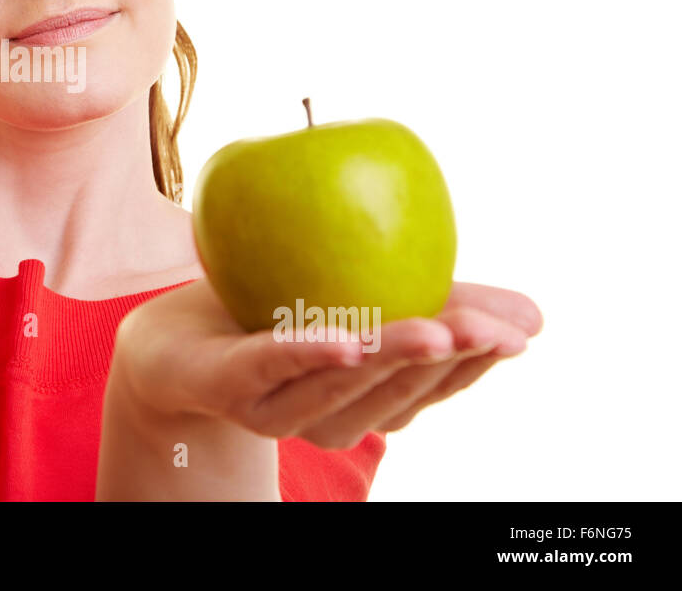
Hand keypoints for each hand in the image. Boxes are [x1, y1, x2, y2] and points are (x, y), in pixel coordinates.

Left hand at [114, 276, 541, 449]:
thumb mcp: (360, 295)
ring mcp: (271, 405)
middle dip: (443, 360)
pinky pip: (267, 367)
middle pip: (388, 393)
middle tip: (487, 327)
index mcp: (362, 399)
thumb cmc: (274, 311)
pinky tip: (343, 339)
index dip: (475, 363)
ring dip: (387, 359)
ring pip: (336, 388)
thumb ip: (436, 302)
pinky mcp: (224, 383)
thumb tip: (536, 313)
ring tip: (434, 329)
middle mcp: (322, 415)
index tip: (520, 330)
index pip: (427, 389)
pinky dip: (305, 354)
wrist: (175, 336)